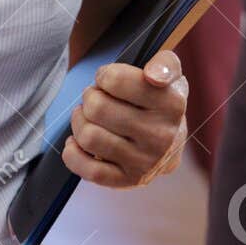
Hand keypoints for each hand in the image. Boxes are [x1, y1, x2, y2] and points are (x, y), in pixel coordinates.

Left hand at [63, 50, 188, 187]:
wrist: (172, 143)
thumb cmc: (162, 100)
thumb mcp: (171, 74)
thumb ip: (165, 63)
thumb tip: (153, 75)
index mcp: (172, 103)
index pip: (115, 80)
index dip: (104, 75)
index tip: (108, 79)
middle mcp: (161, 136)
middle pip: (97, 108)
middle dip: (90, 97)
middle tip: (97, 98)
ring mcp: (144, 162)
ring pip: (89, 137)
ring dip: (79, 121)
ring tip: (88, 117)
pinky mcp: (128, 181)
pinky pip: (89, 171)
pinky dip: (73, 154)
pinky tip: (77, 141)